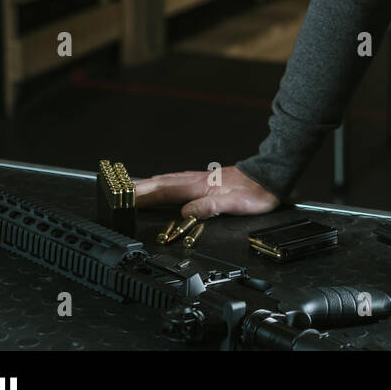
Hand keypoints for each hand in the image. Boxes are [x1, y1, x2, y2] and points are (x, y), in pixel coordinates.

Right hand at [134, 164, 280, 218]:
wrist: (271, 176)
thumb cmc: (256, 191)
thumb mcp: (234, 203)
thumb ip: (209, 207)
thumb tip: (186, 213)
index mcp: (200, 186)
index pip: (165, 190)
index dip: (144, 194)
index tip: (125, 197)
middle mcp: (197, 180)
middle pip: (162, 183)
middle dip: (139, 188)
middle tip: (119, 191)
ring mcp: (201, 179)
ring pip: (169, 180)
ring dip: (149, 184)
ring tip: (133, 188)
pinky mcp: (207, 181)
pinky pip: (178, 181)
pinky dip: (164, 184)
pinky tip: (163, 187)